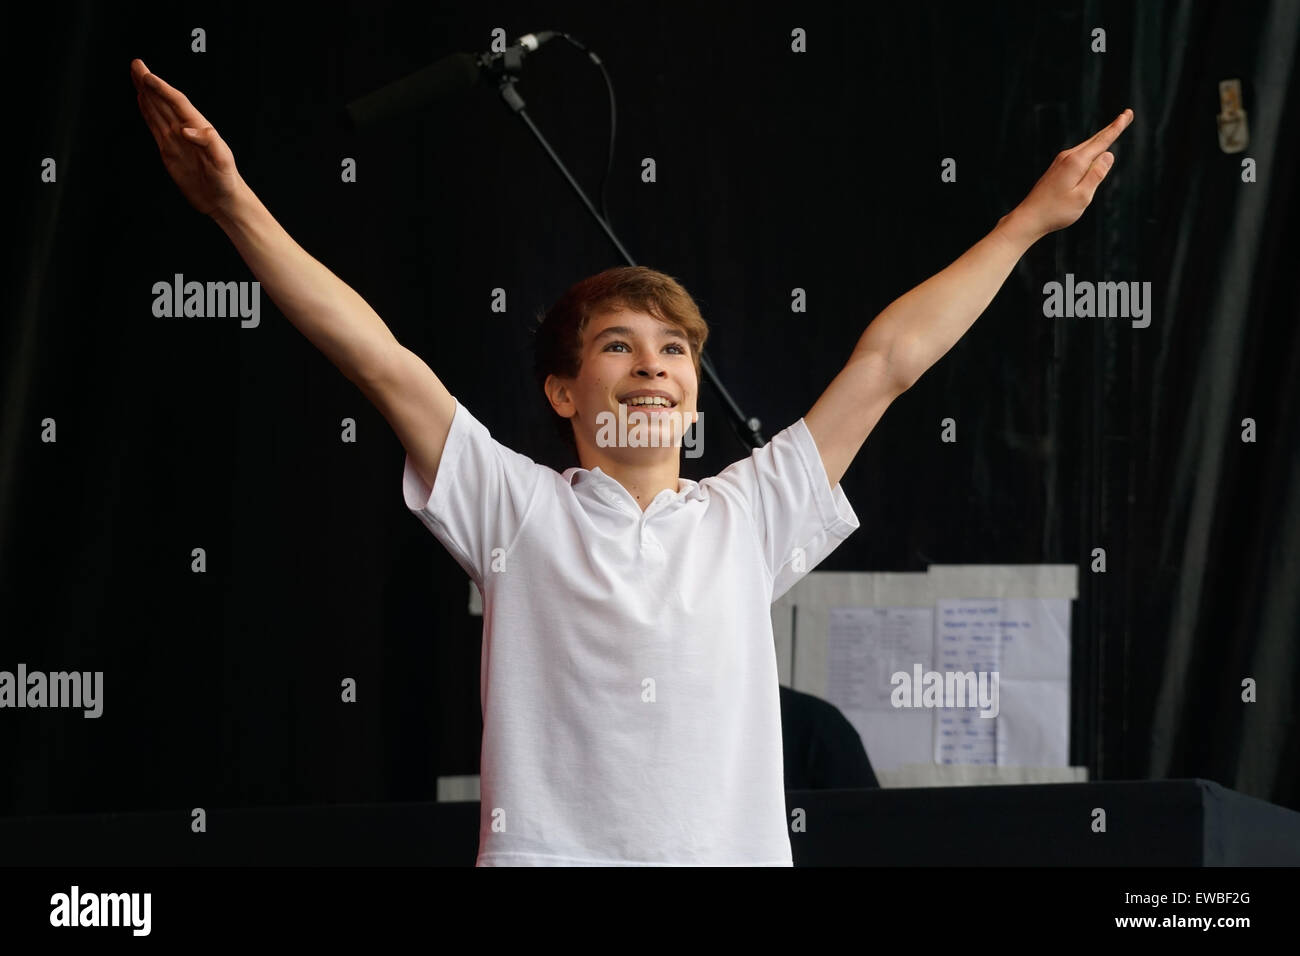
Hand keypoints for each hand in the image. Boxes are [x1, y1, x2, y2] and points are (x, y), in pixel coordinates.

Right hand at [131, 58, 241, 216]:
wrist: (223, 200)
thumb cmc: (226, 181)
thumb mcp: (222, 162)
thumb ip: (208, 143)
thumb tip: (187, 129)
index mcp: (198, 128)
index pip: (177, 103)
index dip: (162, 89)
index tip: (147, 76)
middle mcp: (185, 130)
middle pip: (164, 101)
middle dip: (149, 83)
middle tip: (136, 65)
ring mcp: (176, 139)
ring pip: (157, 110)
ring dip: (146, 93)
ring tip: (135, 77)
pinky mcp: (170, 150)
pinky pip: (155, 126)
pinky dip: (147, 112)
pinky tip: (142, 102)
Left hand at [1009, 108, 1132, 239]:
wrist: (1028, 218)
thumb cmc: (1056, 211)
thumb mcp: (1082, 196)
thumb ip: (1097, 174)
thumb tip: (1108, 154)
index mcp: (1076, 162)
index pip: (1102, 141)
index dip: (1117, 127)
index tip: (1127, 113)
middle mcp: (1067, 157)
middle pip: (1095, 139)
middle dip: (1112, 127)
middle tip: (1127, 114)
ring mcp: (1060, 162)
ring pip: (1086, 147)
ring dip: (1101, 137)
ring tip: (1115, 127)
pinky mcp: (1056, 169)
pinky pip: (1078, 155)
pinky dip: (1090, 149)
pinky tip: (1094, 150)